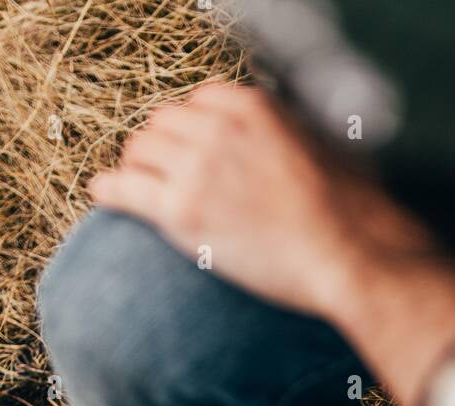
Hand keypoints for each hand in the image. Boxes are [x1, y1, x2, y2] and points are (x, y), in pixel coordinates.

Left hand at [92, 82, 454, 405]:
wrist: (350, 255)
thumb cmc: (351, 214)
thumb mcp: (322, 149)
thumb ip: (288, 137)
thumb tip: (286, 148)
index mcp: (251, 106)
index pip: (196, 102)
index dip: (189, 130)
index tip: (187, 151)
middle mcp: (217, 128)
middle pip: (162, 122)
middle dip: (158, 147)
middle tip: (158, 174)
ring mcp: (196, 167)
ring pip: (139, 150)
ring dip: (136, 168)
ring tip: (135, 189)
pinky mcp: (182, 210)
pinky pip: (124, 188)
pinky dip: (109, 190)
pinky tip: (102, 195)